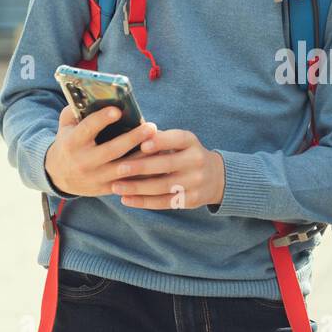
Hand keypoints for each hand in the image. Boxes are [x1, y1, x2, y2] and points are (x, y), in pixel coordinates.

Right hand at [44, 104, 158, 196]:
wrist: (59, 175)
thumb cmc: (68, 142)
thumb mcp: (66, 125)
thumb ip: (76, 110)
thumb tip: (97, 95)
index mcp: (72, 143)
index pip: (87, 129)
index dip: (102, 119)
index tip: (117, 110)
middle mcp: (83, 162)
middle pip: (112, 150)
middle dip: (133, 138)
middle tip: (151, 127)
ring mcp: (95, 178)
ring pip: (124, 169)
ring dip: (143, 156)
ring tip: (160, 143)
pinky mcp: (105, 189)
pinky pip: (128, 182)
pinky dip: (143, 172)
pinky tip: (158, 161)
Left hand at [105, 127, 225, 209]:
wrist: (216, 177)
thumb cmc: (185, 155)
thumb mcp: (179, 142)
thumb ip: (159, 138)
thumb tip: (134, 130)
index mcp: (191, 142)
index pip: (177, 139)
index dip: (160, 141)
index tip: (141, 144)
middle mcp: (197, 161)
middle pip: (167, 164)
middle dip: (141, 167)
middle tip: (119, 168)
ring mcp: (196, 182)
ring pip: (163, 186)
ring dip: (137, 187)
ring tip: (116, 187)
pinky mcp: (191, 200)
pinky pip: (164, 202)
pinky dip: (143, 202)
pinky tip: (126, 199)